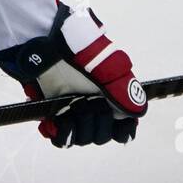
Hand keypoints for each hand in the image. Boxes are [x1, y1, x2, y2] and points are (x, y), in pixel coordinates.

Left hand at [0, 3, 146, 146]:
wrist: (44, 43)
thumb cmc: (78, 49)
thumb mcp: (106, 65)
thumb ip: (123, 89)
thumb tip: (137, 112)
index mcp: (112, 96)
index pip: (124, 128)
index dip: (122, 131)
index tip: (115, 122)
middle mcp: (95, 107)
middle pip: (102, 136)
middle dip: (96, 124)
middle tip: (86, 103)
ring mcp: (74, 112)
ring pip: (82, 139)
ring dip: (78, 128)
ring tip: (70, 108)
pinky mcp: (54, 114)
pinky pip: (61, 138)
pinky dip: (61, 134)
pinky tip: (57, 123)